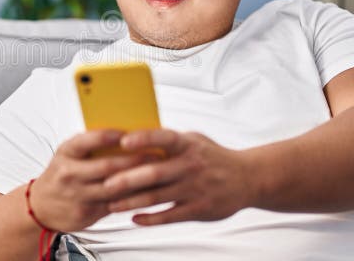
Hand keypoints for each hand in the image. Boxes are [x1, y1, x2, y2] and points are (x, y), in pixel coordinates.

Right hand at [29, 129, 151, 231]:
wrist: (41, 206)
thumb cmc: (61, 174)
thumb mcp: (68, 154)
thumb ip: (90, 146)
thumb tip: (126, 134)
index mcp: (65, 153)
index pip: (87, 141)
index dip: (109, 136)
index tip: (129, 133)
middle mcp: (69, 174)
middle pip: (106, 167)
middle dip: (134, 160)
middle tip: (156, 154)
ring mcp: (77, 195)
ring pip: (114, 189)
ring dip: (138, 181)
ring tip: (157, 172)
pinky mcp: (86, 213)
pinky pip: (114, 205)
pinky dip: (132, 198)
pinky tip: (148, 192)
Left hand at [102, 129, 256, 224]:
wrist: (248, 178)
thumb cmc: (212, 157)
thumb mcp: (194, 140)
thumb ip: (168, 141)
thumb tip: (133, 135)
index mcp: (188, 145)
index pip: (164, 138)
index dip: (144, 139)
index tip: (123, 141)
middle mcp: (191, 165)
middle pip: (154, 173)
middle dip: (127, 179)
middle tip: (104, 184)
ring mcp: (195, 188)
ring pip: (158, 197)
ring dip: (132, 202)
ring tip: (112, 204)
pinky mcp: (199, 209)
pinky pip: (170, 216)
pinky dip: (150, 219)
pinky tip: (134, 218)